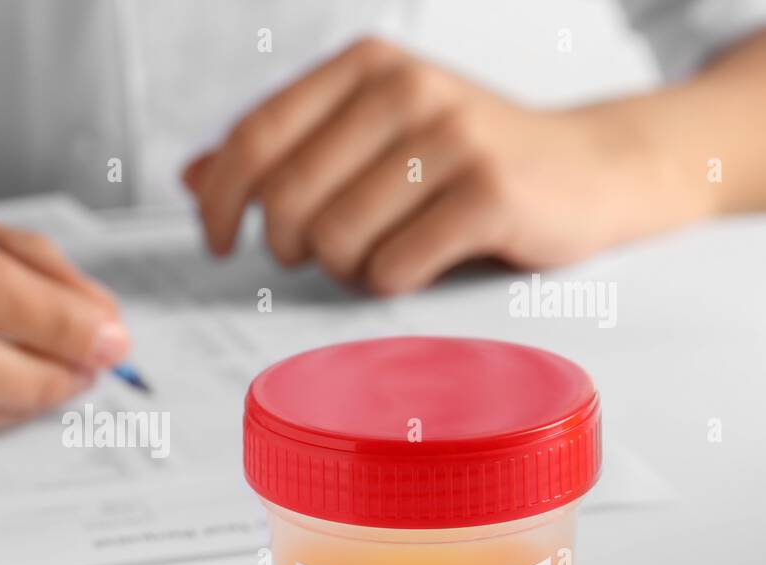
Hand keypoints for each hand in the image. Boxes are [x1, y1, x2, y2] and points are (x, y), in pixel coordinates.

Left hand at [183, 36, 707, 293]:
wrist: (588, 170)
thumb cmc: (463, 162)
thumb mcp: (369, 139)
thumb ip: (284, 153)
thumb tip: (191, 177)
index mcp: (366, 67)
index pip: (256, 135)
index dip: (221, 199)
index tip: (218, 241)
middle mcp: (406, 89)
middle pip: (288, 197)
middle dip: (289, 246)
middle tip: (314, 256)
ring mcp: (452, 138)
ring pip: (336, 240)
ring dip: (346, 268)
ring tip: (380, 254)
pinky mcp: (489, 194)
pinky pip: (392, 268)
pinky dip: (392, 283)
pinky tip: (419, 265)